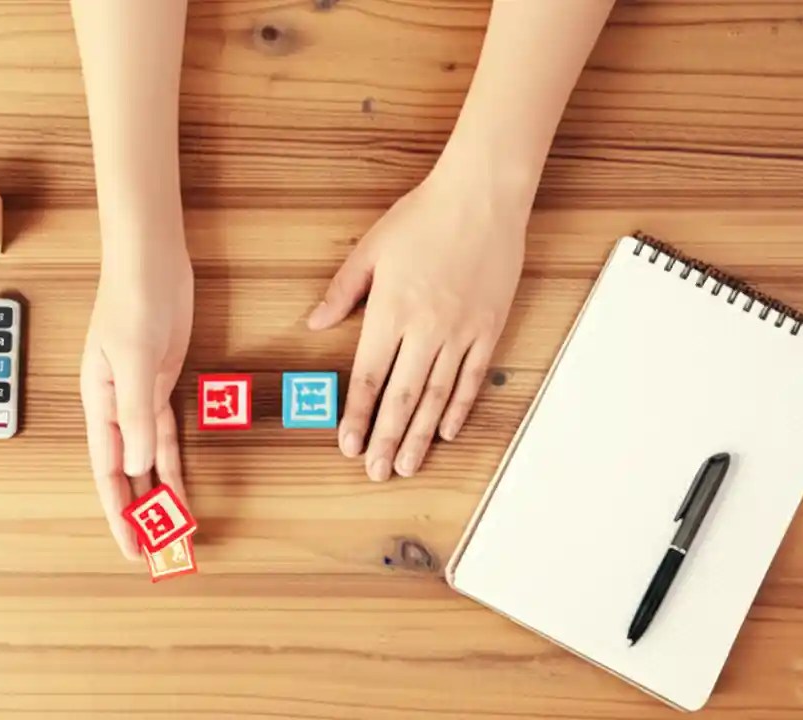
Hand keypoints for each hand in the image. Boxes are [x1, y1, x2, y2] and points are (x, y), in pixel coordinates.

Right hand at [80, 241, 193, 559]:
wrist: (150, 260)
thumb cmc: (133, 302)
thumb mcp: (133, 359)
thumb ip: (136, 414)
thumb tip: (138, 466)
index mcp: (98, 404)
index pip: (107, 472)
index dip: (119, 513)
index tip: (132, 548)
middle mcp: (114, 407)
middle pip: (124, 472)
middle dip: (138, 513)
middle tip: (155, 553)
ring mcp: (138, 396)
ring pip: (146, 457)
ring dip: (158, 492)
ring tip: (172, 529)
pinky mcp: (160, 383)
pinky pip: (165, 433)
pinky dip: (171, 461)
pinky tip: (178, 484)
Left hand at [307, 170, 528, 480]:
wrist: (482, 198)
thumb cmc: (423, 218)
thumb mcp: (371, 250)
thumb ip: (341, 292)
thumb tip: (314, 323)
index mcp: (390, 312)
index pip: (367, 378)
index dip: (356, 416)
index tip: (348, 445)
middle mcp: (426, 329)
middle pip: (401, 397)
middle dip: (385, 439)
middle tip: (376, 472)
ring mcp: (461, 332)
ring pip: (436, 396)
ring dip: (419, 435)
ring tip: (407, 465)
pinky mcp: (488, 328)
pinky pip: (471, 378)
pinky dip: (458, 408)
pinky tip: (445, 432)